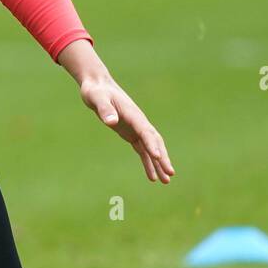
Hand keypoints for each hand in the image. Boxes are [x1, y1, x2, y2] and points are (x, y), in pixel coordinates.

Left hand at [58, 39, 174, 183]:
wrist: (97, 86)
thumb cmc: (96, 92)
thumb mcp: (97, 99)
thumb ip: (104, 109)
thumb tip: (111, 121)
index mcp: (133, 114)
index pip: (145, 131)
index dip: (152, 144)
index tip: (157, 157)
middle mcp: (138, 122)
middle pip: (155, 141)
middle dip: (162, 158)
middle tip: (170, 174)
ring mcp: (136, 127)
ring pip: (151, 148)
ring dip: (159, 163)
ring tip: (166, 181)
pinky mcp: (131, 132)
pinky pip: (143, 149)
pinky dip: (148, 162)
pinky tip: (152, 176)